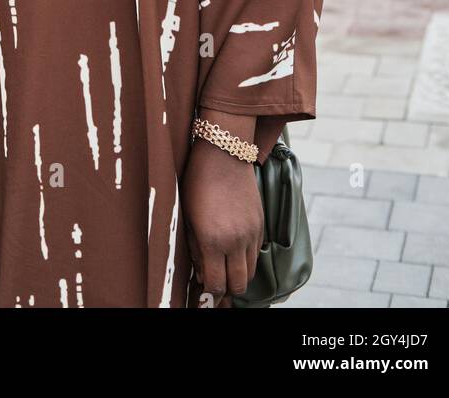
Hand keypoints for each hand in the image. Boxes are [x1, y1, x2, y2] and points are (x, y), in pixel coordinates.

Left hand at [182, 114, 263, 307]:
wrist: (224, 153)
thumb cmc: (198, 181)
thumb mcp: (188, 216)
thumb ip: (195, 249)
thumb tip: (201, 274)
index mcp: (212, 240)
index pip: (216, 284)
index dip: (210, 294)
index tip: (204, 293)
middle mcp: (236, 240)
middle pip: (238, 285)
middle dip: (227, 290)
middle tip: (216, 286)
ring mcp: (251, 233)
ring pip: (250, 272)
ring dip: (238, 275)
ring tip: (225, 270)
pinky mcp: (261, 224)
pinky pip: (257, 254)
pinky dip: (246, 259)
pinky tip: (234, 252)